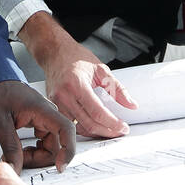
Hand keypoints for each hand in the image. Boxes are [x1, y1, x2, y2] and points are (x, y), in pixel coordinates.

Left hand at [0, 80, 76, 171]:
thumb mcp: (0, 122)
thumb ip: (10, 147)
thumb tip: (15, 168)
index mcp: (43, 110)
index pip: (66, 129)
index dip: (68, 150)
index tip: (60, 167)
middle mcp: (49, 116)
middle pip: (57, 146)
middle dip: (39, 159)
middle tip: (18, 160)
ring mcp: (47, 122)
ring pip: (51, 148)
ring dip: (36, 157)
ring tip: (17, 154)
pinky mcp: (42, 126)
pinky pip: (45, 145)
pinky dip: (35, 152)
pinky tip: (22, 150)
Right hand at [26, 16, 136, 137]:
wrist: (54, 52)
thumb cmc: (76, 57)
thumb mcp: (101, 69)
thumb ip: (118, 89)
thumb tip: (132, 105)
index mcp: (77, 84)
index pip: (97, 112)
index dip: (112, 123)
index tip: (123, 127)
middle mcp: (64, 95)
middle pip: (88, 124)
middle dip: (107, 131)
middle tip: (120, 131)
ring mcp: (56, 102)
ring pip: (78, 128)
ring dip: (96, 132)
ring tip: (110, 130)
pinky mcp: (52, 106)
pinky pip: (70, 123)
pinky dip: (83, 128)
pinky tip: (95, 126)